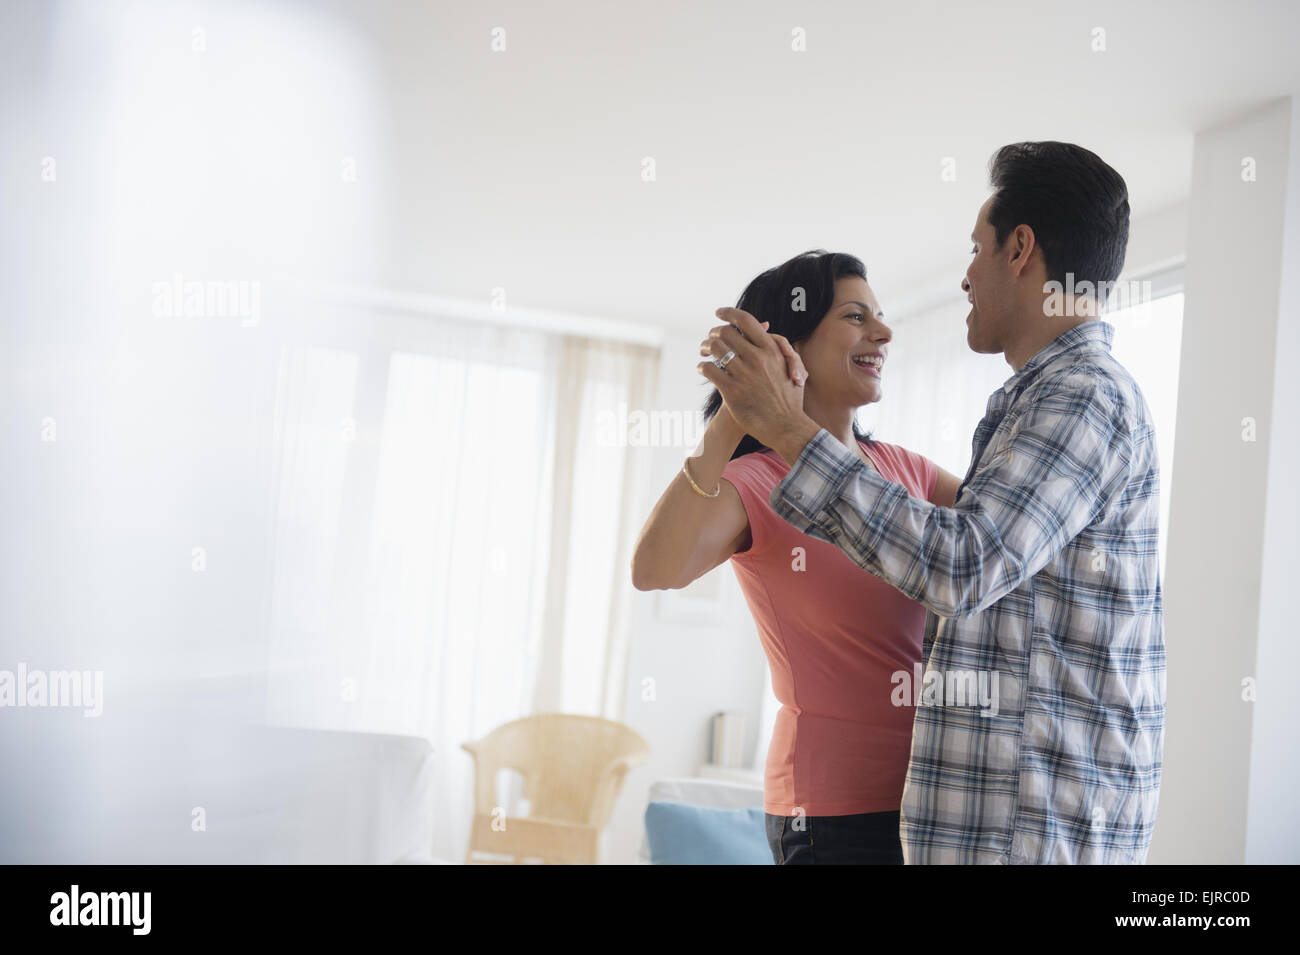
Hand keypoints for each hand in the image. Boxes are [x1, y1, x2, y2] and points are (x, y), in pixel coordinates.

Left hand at [697, 308, 821, 464]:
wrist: (786, 426)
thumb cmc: (789, 398)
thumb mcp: (789, 367)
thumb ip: (777, 345)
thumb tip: (764, 326)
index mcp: (771, 349)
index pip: (746, 320)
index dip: (729, 313)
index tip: (719, 313)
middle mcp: (757, 358)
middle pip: (725, 333)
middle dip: (713, 333)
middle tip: (709, 339)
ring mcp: (744, 374)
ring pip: (715, 349)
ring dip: (705, 348)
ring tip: (703, 352)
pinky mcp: (732, 391)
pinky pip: (709, 370)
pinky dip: (703, 367)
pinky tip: (703, 369)